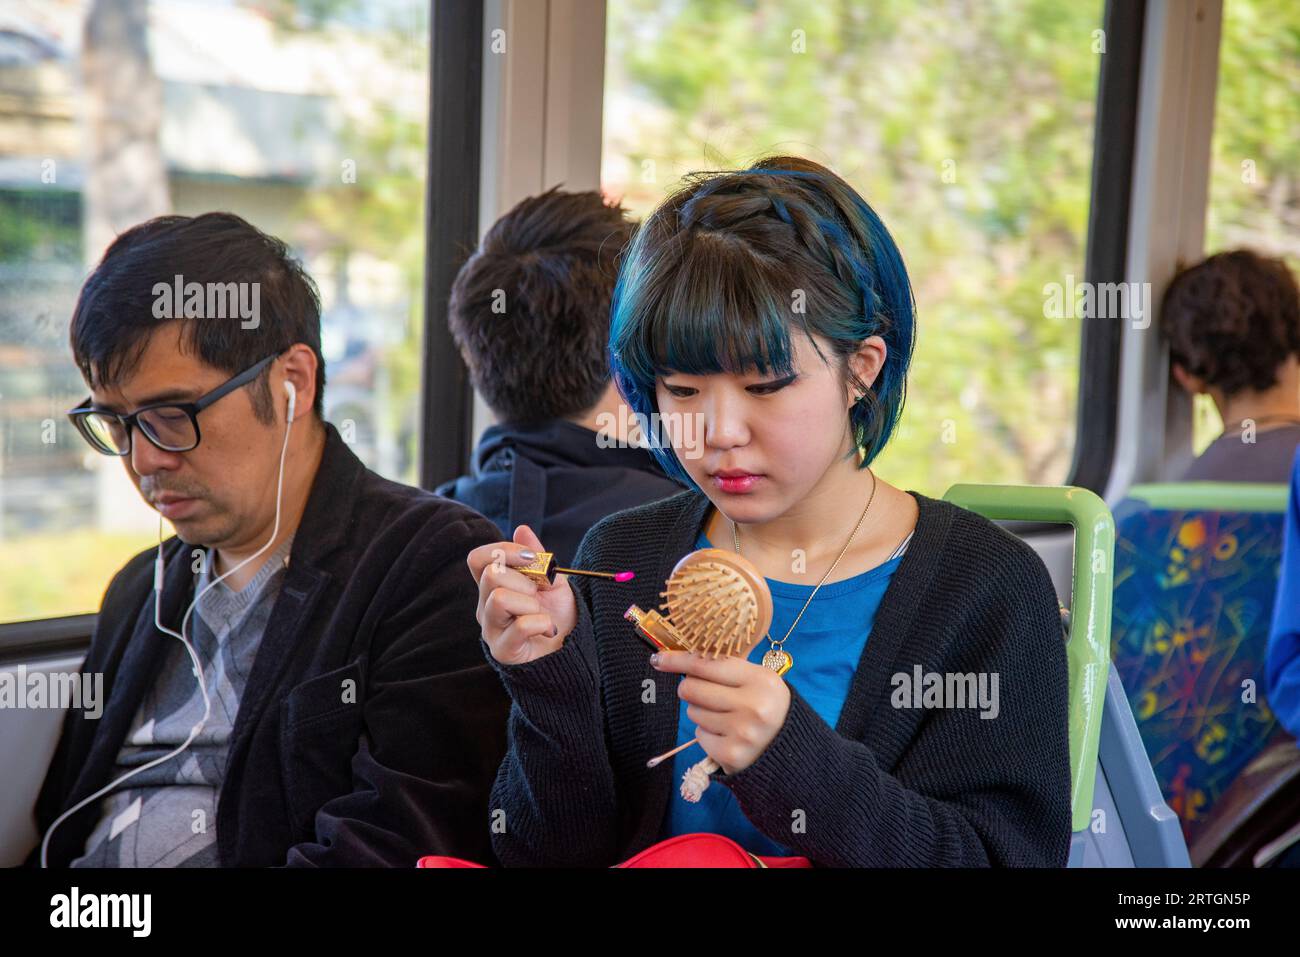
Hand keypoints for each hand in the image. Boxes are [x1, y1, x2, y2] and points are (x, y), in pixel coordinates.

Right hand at [467, 524, 576, 664]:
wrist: (570, 650)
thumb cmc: (557, 614)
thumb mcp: (551, 580)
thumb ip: (537, 557)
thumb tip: (521, 529)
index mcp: (493, 586)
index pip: (477, 558)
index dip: (503, 550)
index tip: (531, 558)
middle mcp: (485, 606)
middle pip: (491, 574)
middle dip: (523, 580)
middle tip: (537, 595)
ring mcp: (490, 629)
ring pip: (500, 598)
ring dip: (530, 603)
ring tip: (541, 614)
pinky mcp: (502, 650)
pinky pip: (521, 625)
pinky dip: (542, 623)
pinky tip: (548, 630)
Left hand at [650, 650, 790, 774]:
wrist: (787, 750)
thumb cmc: (765, 706)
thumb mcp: (756, 681)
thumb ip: (724, 669)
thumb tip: (679, 660)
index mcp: (761, 679)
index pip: (708, 664)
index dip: (678, 660)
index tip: (658, 659)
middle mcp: (754, 705)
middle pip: (692, 688)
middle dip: (692, 690)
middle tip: (707, 694)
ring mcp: (743, 731)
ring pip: (693, 712)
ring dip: (702, 713)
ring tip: (725, 716)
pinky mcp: (731, 753)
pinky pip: (699, 735)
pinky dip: (707, 734)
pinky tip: (726, 734)